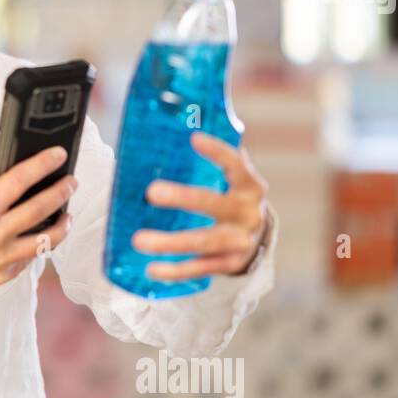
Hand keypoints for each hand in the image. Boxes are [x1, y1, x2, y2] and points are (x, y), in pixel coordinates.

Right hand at [0, 136, 76, 289]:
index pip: (20, 180)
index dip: (43, 164)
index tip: (57, 155)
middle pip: (40, 209)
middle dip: (61, 191)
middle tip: (71, 182)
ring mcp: (0, 259)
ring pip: (45, 241)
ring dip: (62, 225)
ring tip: (68, 213)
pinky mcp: (3, 275)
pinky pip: (30, 259)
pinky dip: (40, 245)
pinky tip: (45, 234)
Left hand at [130, 131, 268, 281]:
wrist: (258, 240)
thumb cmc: (233, 199)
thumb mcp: (233, 180)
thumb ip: (216, 160)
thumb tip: (182, 127)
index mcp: (250, 187)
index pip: (237, 166)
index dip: (218, 153)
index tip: (194, 139)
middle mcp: (248, 214)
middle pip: (216, 205)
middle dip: (184, 197)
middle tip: (151, 192)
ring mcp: (239, 242)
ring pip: (204, 242)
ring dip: (170, 242)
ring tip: (139, 240)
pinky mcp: (228, 264)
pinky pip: (199, 268)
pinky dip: (175, 270)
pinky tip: (152, 268)